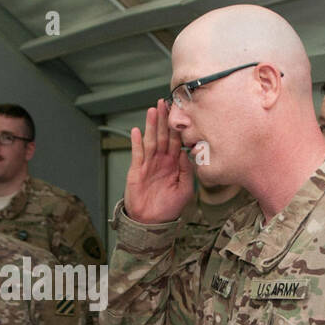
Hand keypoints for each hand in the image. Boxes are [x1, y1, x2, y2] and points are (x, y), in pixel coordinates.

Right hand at [123, 99, 191, 223]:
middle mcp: (161, 161)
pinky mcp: (137, 170)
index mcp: (174, 164)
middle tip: (165, 103)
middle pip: (163, 136)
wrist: (152, 221)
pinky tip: (136, 131)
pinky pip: (137, 153)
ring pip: (150, 140)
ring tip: (153, 111)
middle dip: (164, 120)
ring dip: (151, 125)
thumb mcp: (186, 189)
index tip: (180, 112)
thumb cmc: (169, 207)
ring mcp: (148, 164)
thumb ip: (188, 170)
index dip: (177, 127)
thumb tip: (187, 152)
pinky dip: (136, 142)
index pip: (176, 141)